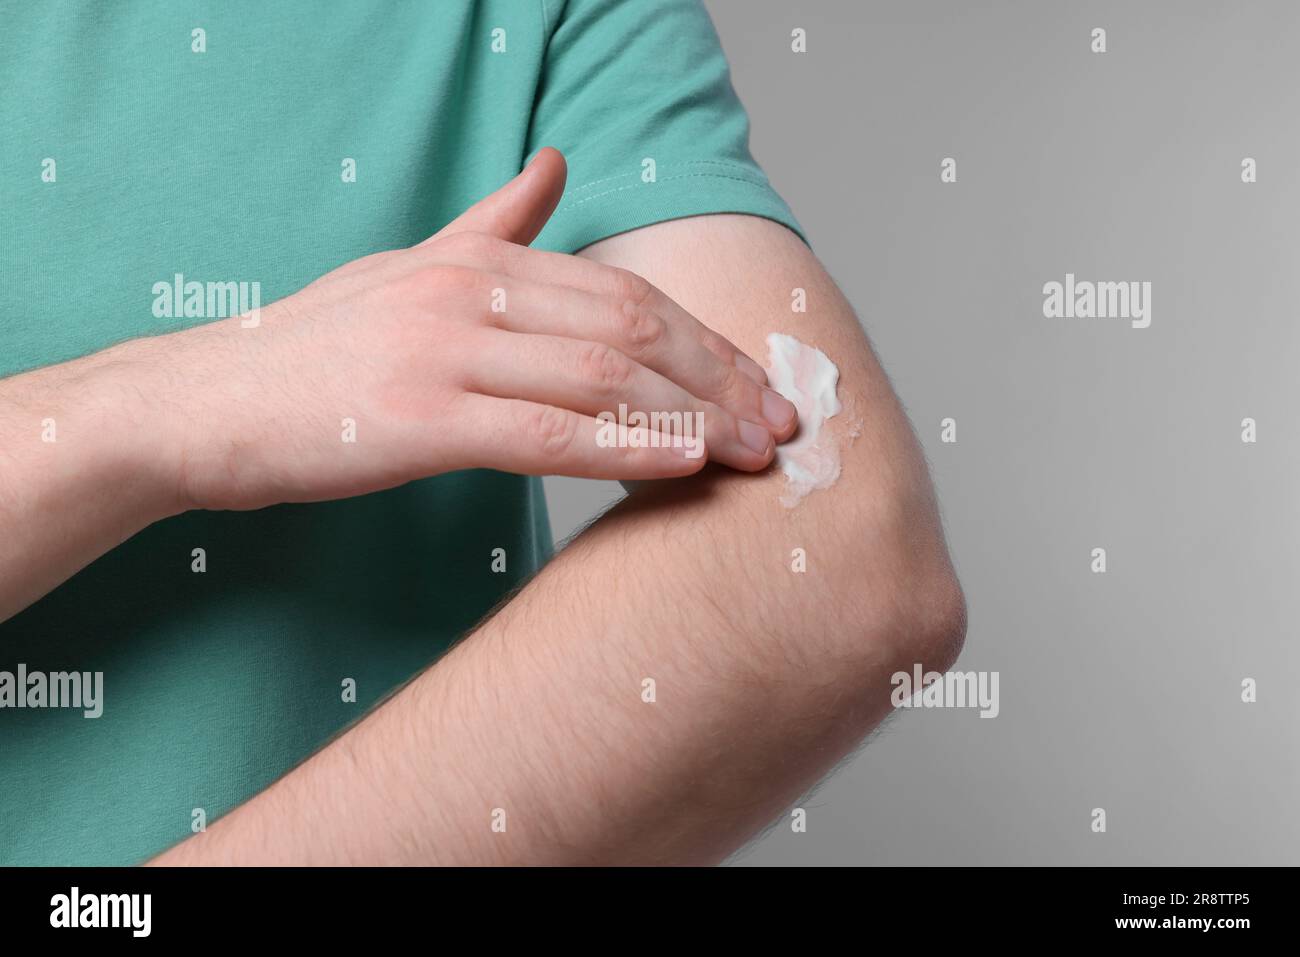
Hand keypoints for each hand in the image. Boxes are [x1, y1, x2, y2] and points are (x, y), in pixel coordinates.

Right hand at [165, 148, 798, 510]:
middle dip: (720, 378)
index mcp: (478, 263)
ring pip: (601, 378)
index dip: (705, 340)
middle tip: (779, 424)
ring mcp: (444, 352)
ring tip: (752, 453)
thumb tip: (554, 166)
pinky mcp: (417, 418)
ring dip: (692, 417)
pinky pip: (544, 434)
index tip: (759, 382)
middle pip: (632, 329)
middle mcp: (470, 294)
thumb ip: (492, 224)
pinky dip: (624, 448)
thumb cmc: (312, 348)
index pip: (624, 294)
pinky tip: (681, 466)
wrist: (202, 403)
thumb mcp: (409, 267)